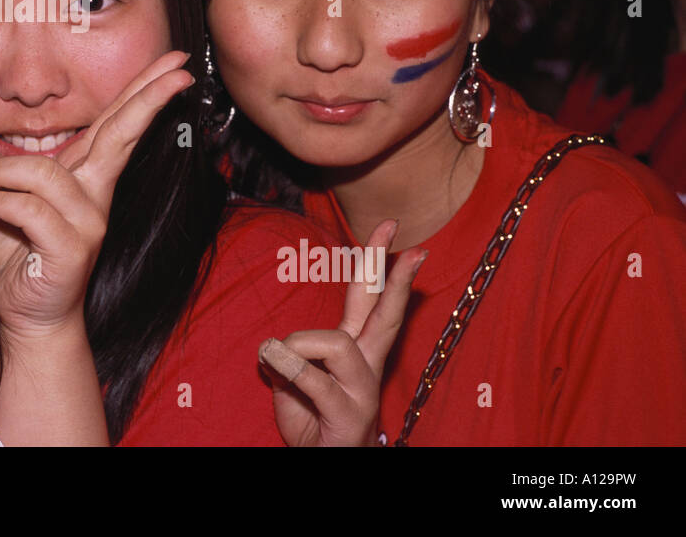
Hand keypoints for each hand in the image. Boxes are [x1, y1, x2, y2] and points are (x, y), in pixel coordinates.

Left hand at [0, 50, 193, 342]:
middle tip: (178, 68)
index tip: (175, 63)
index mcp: (86, 178)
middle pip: (120, 135)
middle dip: (148, 97)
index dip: (144, 92)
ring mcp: (88, 222)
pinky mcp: (71, 248)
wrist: (29, 316)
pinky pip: (29, 208)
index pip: (117, 125)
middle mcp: (95, 195)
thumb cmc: (21, 258)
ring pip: (44, 173)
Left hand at [259, 219, 425, 445]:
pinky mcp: (349, 414)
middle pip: (384, 313)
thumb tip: (273, 346)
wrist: (322, 461)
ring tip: (277, 352)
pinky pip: (318, 380)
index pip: (369, 297)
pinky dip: (290, 367)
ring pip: (339, 344)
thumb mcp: (292, 380)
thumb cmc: (310, 419)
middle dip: (395, 277)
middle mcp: (366, 365)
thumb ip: (288, 357)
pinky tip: (273, 361)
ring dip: (301, 342)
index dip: (377, 261)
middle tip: (415, 247)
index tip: (393, 227)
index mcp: (354, 349)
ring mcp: (362, 390)